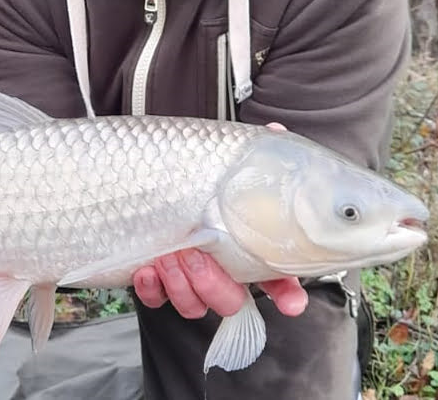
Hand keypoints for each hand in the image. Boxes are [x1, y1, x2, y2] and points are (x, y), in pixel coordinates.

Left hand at [132, 120, 307, 319]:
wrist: (147, 178)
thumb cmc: (197, 178)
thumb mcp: (227, 162)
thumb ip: (255, 153)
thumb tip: (276, 132)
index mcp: (247, 249)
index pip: (279, 281)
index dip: (287, 295)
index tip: (290, 302)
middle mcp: (221, 270)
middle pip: (230, 301)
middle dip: (213, 283)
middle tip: (196, 253)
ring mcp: (188, 280)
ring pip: (194, 305)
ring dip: (181, 285)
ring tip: (170, 254)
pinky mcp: (157, 282)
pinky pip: (156, 300)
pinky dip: (151, 289)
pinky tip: (147, 268)